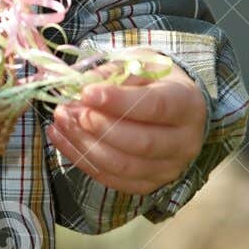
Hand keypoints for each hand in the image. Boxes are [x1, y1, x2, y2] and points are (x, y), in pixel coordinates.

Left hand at [44, 48, 207, 194]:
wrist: (172, 108)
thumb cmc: (153, 81)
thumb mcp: (140, 63)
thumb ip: (114, 73)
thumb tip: (82, 85)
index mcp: (187, 104)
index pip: (155, 106)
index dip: (119, 101)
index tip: (87, 92)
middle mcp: (185, 141)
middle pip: (141, 142)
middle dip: (99, 127)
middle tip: (69, 110)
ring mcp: (168, 168)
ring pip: (123, 165)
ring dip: (85, 144)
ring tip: (61, 120)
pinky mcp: (147, 184)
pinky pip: (110, 178)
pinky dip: (80, 158)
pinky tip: (60, 137)